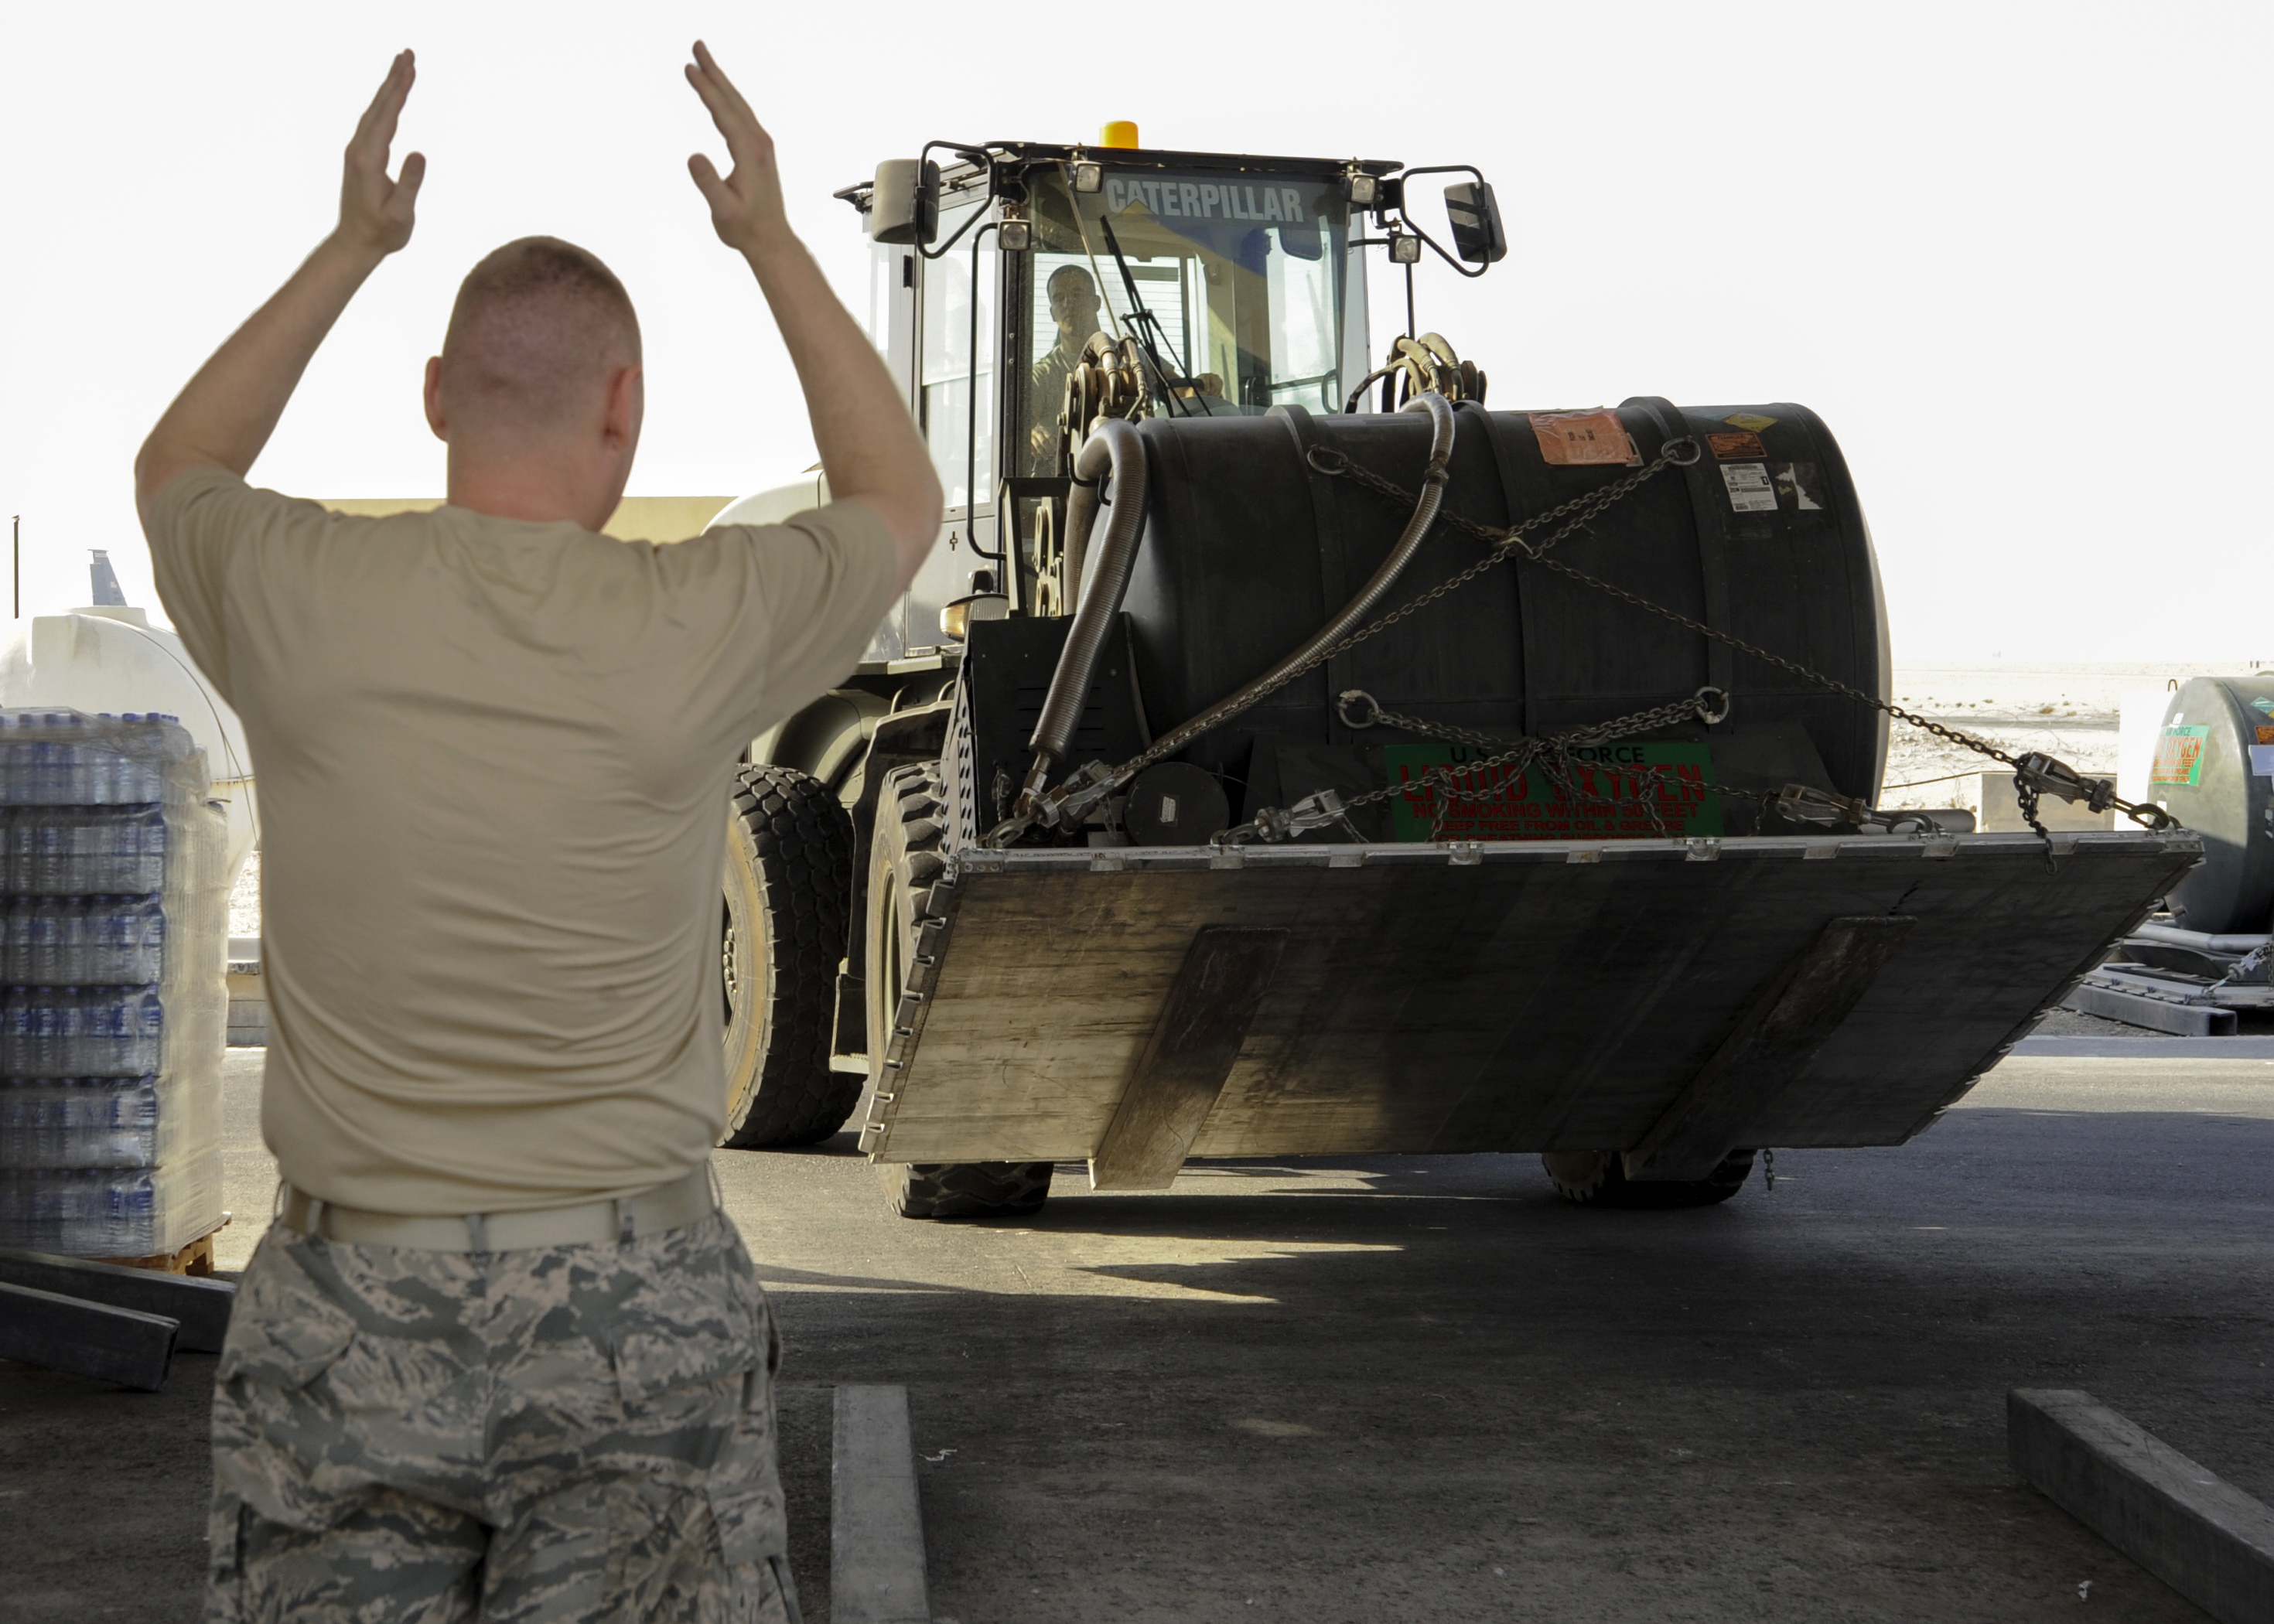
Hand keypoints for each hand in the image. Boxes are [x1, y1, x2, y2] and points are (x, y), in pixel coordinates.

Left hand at [335, 50, 424, 259]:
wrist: (355, 243)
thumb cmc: (382, 233)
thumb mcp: (400, 214)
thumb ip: (409, 183)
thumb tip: (419, 153)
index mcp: (368, 159)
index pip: (387, 116)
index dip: (399, 90)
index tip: (411, 67)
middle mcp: (358, 149)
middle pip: (378, 105)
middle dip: (394, 78)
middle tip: (408, 53)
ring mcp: (357, 151)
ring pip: (374, 110)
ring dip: (389, 87)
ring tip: (403, 67)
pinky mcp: (359, 155)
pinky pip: (373, 121)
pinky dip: (384, 103)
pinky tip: (391, 98)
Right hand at [685, 41, 788, 255]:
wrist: (771, 239)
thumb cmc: (746, 228)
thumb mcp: (723, 210)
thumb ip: (709, 184)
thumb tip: (693, 157)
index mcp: (749, 152)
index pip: (724, 112)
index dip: (706, 89)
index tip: (689, 68)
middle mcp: (759, 143)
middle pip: (733, 99)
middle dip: (714, 71)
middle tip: (697, 45)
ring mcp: (761, 145)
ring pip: (738, 104)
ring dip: (720, 81)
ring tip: (703, 62)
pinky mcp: (759, 150)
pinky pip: (741, 115)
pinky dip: (727, 98)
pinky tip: (719, 93)